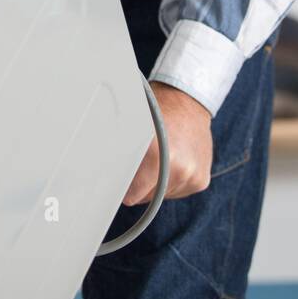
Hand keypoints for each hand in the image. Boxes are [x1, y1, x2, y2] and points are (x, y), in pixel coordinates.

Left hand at [122, 82, 212, 204]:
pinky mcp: (201, 181)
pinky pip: (176, 193)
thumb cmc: (157, 110)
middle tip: (141, 160)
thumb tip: (96, 170)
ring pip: (160, 197)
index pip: (130, 193)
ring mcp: (190, 175)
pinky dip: (171, 181)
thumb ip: (120, 150)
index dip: (121, 188)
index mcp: (155, 152)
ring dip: (156, 182)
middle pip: (144, 197)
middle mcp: (176, 166)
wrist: (188, 101)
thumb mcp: (134, 125)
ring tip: (160, 155)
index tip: (115, 183)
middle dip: (138, 184)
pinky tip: (173, 160)